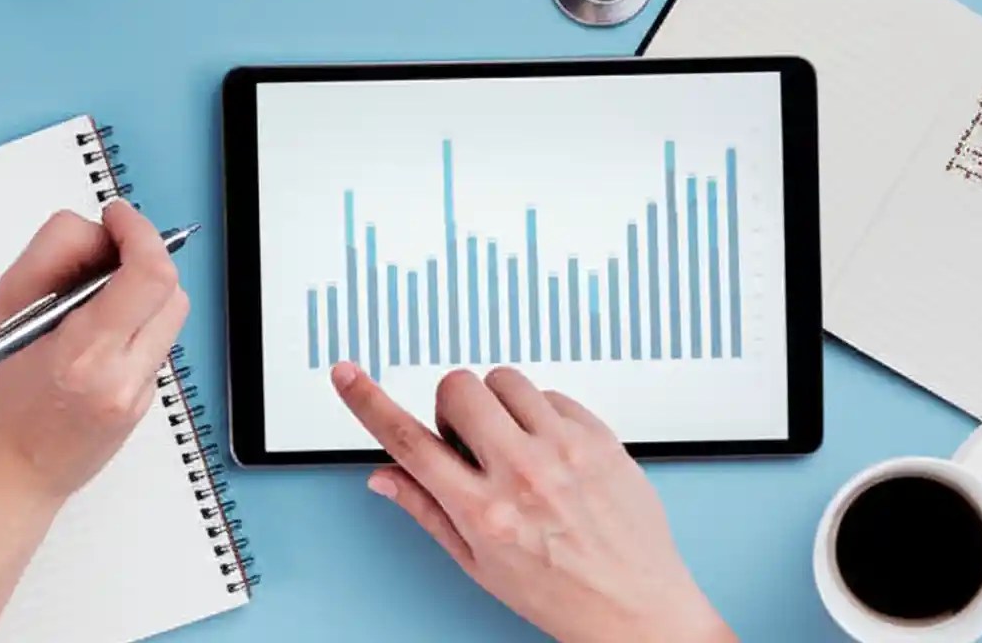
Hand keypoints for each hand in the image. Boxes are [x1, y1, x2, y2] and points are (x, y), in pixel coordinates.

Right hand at [0, 200, 190, 499]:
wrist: (17, 466)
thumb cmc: (6, 392)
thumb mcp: (10, 309)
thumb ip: (55, 258)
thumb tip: (101, 231)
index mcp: (83, 351)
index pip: (146, 274)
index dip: (140, 232)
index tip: (119, 215)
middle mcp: (122, 373)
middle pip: (168, 286)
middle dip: (142, 256)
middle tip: (107, 250)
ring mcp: (142, 388)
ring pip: (172, 309)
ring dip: (144, 289)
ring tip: (99, 298)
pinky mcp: (151, 396)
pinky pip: (161, 337)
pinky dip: (140, 320)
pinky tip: (104, 333)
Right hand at [331, 362, 736, 642]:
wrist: (636, 607)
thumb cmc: (560, 594)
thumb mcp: (479, 565)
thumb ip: (428, 511)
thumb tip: (384, 477)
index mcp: (483, 511)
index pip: (410, 441)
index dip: (369, 402)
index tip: (346, 375)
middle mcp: (523, 474)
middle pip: (460, 388)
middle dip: (453, 406)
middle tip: (471, 441)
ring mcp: (565, 450)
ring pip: (506, 380)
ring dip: (499, 404)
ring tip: (515, 444)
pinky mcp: (600, 436)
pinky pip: (553, 392)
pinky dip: (543, 413)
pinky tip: (551, 450)